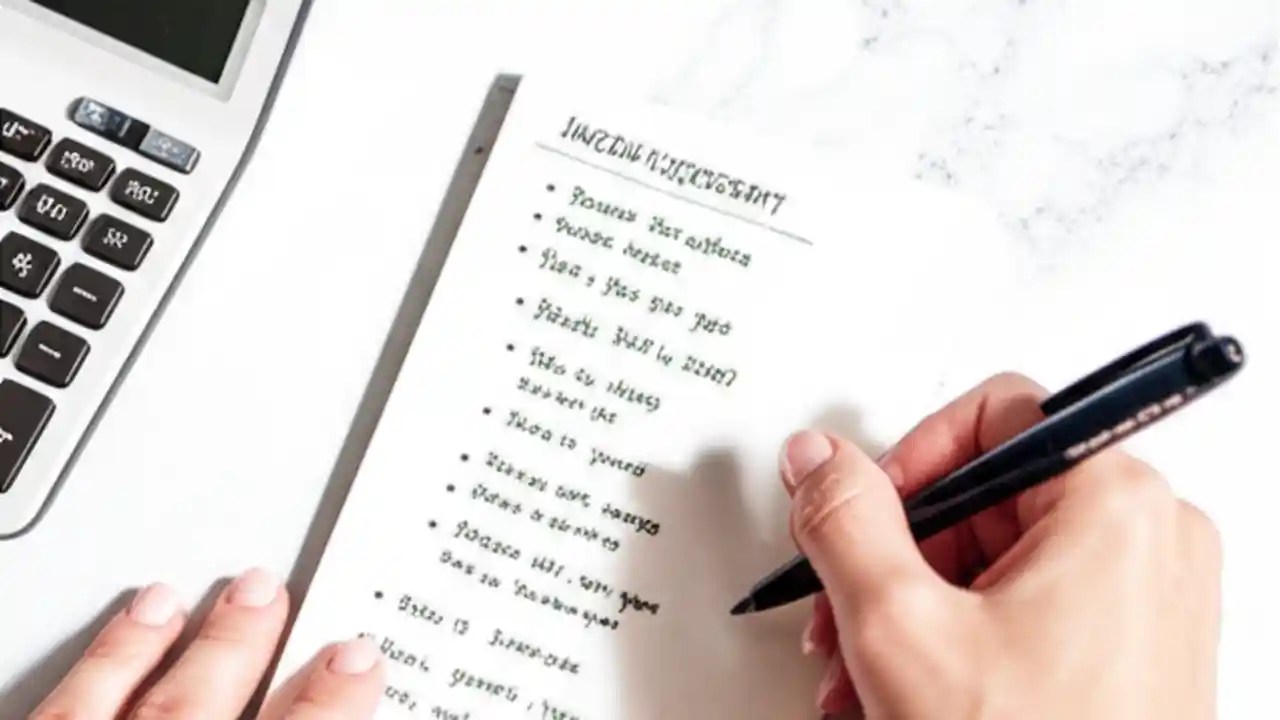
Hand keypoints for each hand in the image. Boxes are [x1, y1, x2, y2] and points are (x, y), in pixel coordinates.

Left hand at [30, 568, 383, 718]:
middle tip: (275, 594)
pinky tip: (126, 625)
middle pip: (205, 702)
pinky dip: (98, 662)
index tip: (358, 661)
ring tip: (201, 595)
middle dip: (246, 646)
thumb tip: (346, 713)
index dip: (335, 699)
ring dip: (165, 644)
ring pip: (125, 697)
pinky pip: (58, 708)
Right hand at [784, 374, 1220, 717]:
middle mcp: (1148, 538)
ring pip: (998, 562)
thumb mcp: (900, 628)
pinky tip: (910, 696)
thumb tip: (818, 459)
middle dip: (897, 560)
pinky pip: (1030, 612)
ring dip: (914, 611)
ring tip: (870, 674)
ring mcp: (1147, 598)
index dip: (909, 458)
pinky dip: (960, 643)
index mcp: (1114, 502)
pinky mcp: (1134, 650)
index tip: (865, 511)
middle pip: (988, 495)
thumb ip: (846, 522)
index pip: (993, 412)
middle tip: (850, 608)